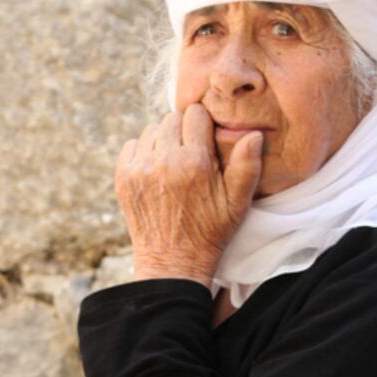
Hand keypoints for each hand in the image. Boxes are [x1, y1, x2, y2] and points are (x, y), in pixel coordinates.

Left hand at [116, 103, 263, 286]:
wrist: (172, 262)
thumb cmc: (210, 233)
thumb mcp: (237, 204)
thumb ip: (247, 166)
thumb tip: (253, 133)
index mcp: (194, 163)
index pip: (195, 114)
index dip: (203, 124)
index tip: (206, 140)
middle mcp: (164, 161)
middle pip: (171, 118)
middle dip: (183, 131)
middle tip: (191, 153)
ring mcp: (139, 169)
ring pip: (151, 130)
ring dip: (163, 141)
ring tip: (173, 164)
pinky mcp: (123, 178)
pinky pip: (132, 145)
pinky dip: (143, 152)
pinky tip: (156, 171)